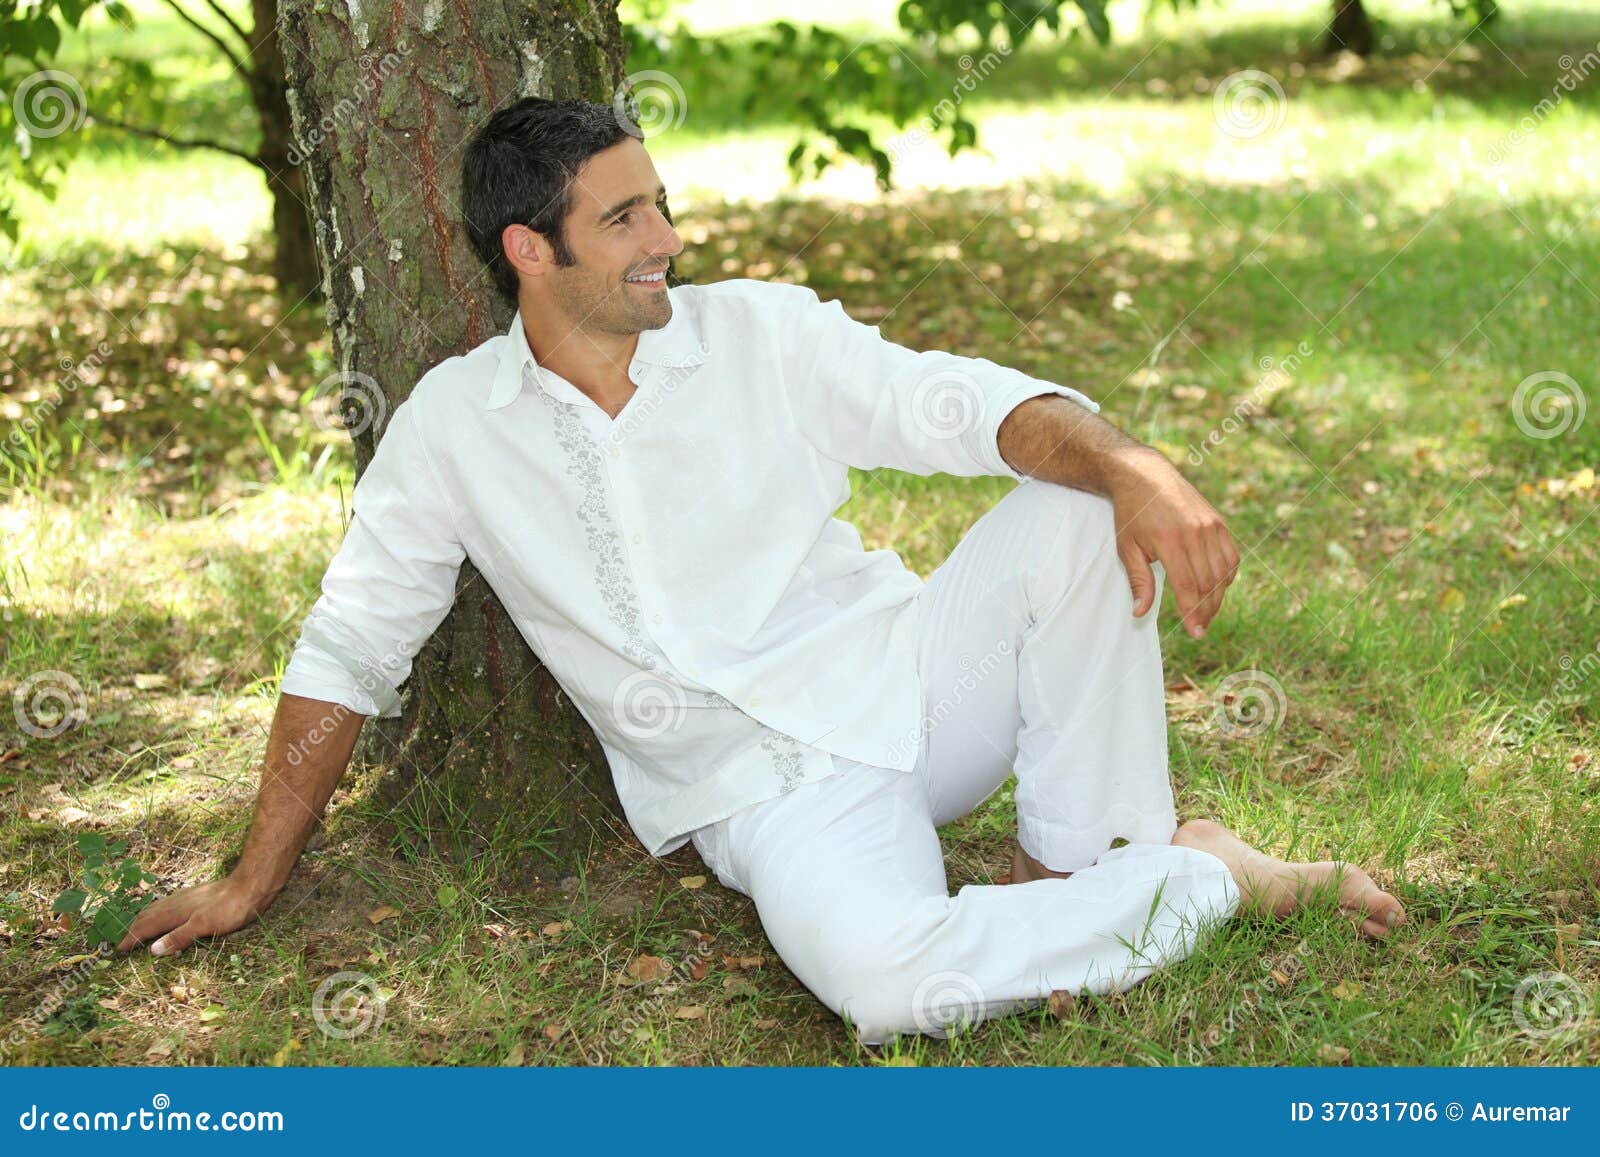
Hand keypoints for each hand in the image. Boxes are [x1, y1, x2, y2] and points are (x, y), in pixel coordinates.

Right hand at [114, 875, 275, 956]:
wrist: (251, 885)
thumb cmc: (229, 908)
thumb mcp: (204, 926)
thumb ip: (178, 937)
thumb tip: (151, 950)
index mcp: (174, 912)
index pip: (145, 926)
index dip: (131, 938)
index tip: (118, 950)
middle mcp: (176, 903)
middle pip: (147, 916)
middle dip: (133, 929)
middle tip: (123, 942)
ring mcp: (186, 898)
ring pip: (157, 909)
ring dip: (145, 920)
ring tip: (139, 928)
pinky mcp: (197, 896)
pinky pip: (169, 906)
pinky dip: (159, 914)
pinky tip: (168, 915)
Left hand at [1108, 449, 1238, 637]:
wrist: (1145, 476)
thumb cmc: (1132, 514)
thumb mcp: (1126, 548)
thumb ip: (1138, 582)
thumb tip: (1140, 614)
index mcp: (1170, 541)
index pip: (1188, 586)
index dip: (1193, 613)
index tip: (1195, 633)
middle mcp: (1195, 533)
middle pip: (1209, 583)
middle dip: (1206, 611)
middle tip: (1200, 628)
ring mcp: (1211, 526)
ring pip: (1223, 572)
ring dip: (1218, 597)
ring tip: (1207, 613)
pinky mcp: (1218, 522)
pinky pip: (1231, 556)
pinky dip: (1227, 576)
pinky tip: (1217, 587)